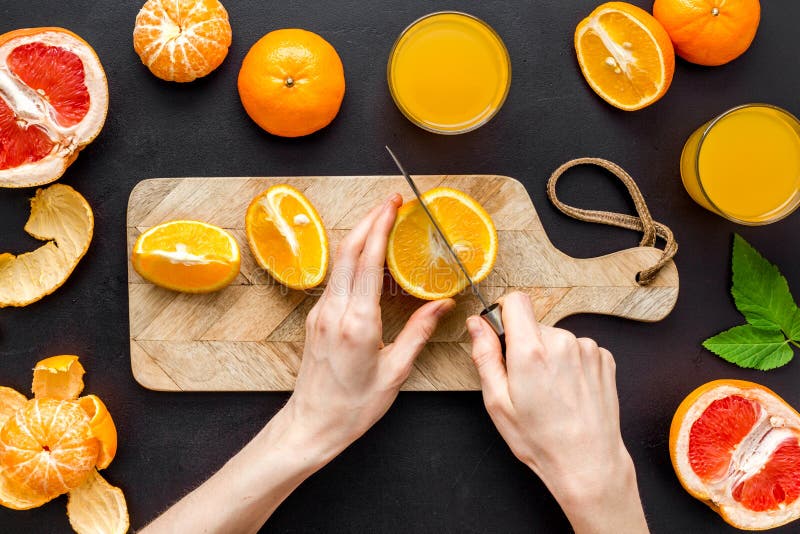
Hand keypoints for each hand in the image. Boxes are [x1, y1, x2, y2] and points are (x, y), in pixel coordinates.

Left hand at [284, 193, 454, 459]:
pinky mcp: (316, 318)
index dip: (381, 227)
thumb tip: (443, 304)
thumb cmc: (353, 406)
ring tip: (380, 219)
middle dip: (369, 220)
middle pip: (349, 251)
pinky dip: (352, 258)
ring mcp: (321, 313)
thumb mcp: (395, 371)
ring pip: (339, 261)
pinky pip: (335, 278)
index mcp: (357, 322)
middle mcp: (334, 311)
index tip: (393, 205)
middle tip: (390, 201)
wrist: (312, 424)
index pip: (368, 261)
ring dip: (359, 235)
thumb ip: (419, 332)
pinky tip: (366, 256)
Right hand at [467, 292, 647, 533]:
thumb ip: (485, 356)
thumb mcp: (497, 403)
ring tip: (551, 392)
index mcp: (531, 351)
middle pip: (534, 325)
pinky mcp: (604, 358)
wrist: (588, 463)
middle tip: (526, 383)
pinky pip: (577, 348)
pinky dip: (570, 363)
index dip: (504, 314)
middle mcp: (562, 342)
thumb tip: (476, 324)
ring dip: (550, 356)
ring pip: (556, 338)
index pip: (515, 301)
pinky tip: (569, 391)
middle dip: (525, 345)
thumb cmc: (541, 440)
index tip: (502, 335)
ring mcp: (587, 349)